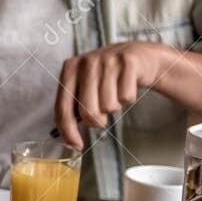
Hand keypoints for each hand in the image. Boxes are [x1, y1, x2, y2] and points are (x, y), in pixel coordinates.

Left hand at [54, 41, 173, 147]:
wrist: (139, 56)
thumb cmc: (107, 77)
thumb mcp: (85, 85)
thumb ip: (73, 106)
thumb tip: (69, 138)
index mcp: (69, 68)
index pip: (63, 107)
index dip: (68, 131)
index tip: (76, 144)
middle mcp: (86, 62)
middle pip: (87, 112)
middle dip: (97, 120)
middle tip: (102, 113)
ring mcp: (108, 60)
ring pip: (109, 107)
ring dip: (114, 107)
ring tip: (114, 93)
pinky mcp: (128, 62)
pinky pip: (126, 97)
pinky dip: (128, 97)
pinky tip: (126, 85)